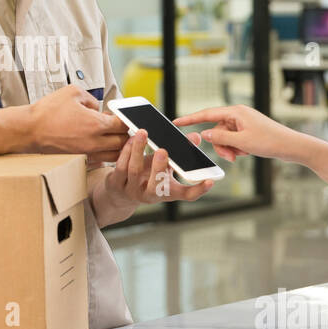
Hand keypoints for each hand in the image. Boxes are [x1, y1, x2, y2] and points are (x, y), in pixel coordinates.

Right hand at [29, 85, 128, 169]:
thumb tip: (97, 107)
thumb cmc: (47, 111)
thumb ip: (91, 99)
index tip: (123, 115)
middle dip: (123, 133)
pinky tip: (98, 143)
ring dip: (117, 146)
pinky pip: (101, 160)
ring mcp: (87, 152)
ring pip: (114, 155)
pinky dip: (104, 153)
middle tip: (119, 125)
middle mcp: (94, 141)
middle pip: (122, 142)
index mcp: (95, 124)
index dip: (126, 119)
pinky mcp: (79, 158)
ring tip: (111, 136)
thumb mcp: (73, 92)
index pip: (123, 125)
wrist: (29, 129)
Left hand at [101, 129, 215, 206]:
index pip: (187, 195)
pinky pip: (121, 166)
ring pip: (135, 171)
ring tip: (143, 133)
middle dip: (160, 166)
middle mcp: (151, 194)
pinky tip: (131, 139)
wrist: (119, 192)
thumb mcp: (165, 166)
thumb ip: (180, 153)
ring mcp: (132, 191)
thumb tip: (196, 137)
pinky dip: (126, 151)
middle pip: (157, 184)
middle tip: (163, 150)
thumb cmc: (148, 175)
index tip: (211, 181)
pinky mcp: (116, 184)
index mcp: (167, 192)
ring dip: (139, 150)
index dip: (200, 190)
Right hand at [173, 104, 309, 163]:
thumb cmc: (270, 141)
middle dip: (221, 145)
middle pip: (216, 130)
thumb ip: (220, 138)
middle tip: (230, 156)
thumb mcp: (241, 142)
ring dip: (229, 149)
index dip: (190, 119)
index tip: (177, 122)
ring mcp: (243, 123)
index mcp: (236, 112)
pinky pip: (233, 140)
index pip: (207, 114)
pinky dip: (236, 148)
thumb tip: (205, 134)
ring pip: (224, 137)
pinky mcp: (248, 131)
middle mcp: (238, 115)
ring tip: (240, 155)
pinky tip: (247, 152)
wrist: (291, 146)